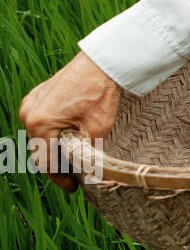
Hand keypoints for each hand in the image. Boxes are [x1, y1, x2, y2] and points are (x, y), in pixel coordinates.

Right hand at [18, 51, 120, 192]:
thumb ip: (88, 154)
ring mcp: (30, 104)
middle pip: (40, 150)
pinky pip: (41, 122)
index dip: (59, 178)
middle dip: (57, 164)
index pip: (45, 163)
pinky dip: (53, 132)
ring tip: (74, 157)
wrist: (100, 62)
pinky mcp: (36, 96)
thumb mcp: (98, 129)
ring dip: (54, 147)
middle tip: (76, 175)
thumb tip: (89, 175)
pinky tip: (69, 137)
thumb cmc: (99, 93)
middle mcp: (29, 114)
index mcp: (40, 124)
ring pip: (40, 137)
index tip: (73, 188)